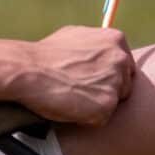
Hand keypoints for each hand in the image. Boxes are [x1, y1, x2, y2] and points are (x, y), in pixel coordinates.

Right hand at [15, 26, 134, 125]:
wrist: (29, 70)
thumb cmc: (45, 54)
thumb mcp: (75, 36)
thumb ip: (95, 44)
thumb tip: (98, 48)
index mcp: (116, 40)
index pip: (125, 65)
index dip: (108, 76)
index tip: (92, 80)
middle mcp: (121, 60)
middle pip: (124, 86)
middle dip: (106, 92)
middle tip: (81, 92)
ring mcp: (116, 83)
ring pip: (113, 103)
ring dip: (96, 105)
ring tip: (72, 98)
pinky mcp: (107, 105)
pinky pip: (101, 119)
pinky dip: (87, 119)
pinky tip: (70, 107)